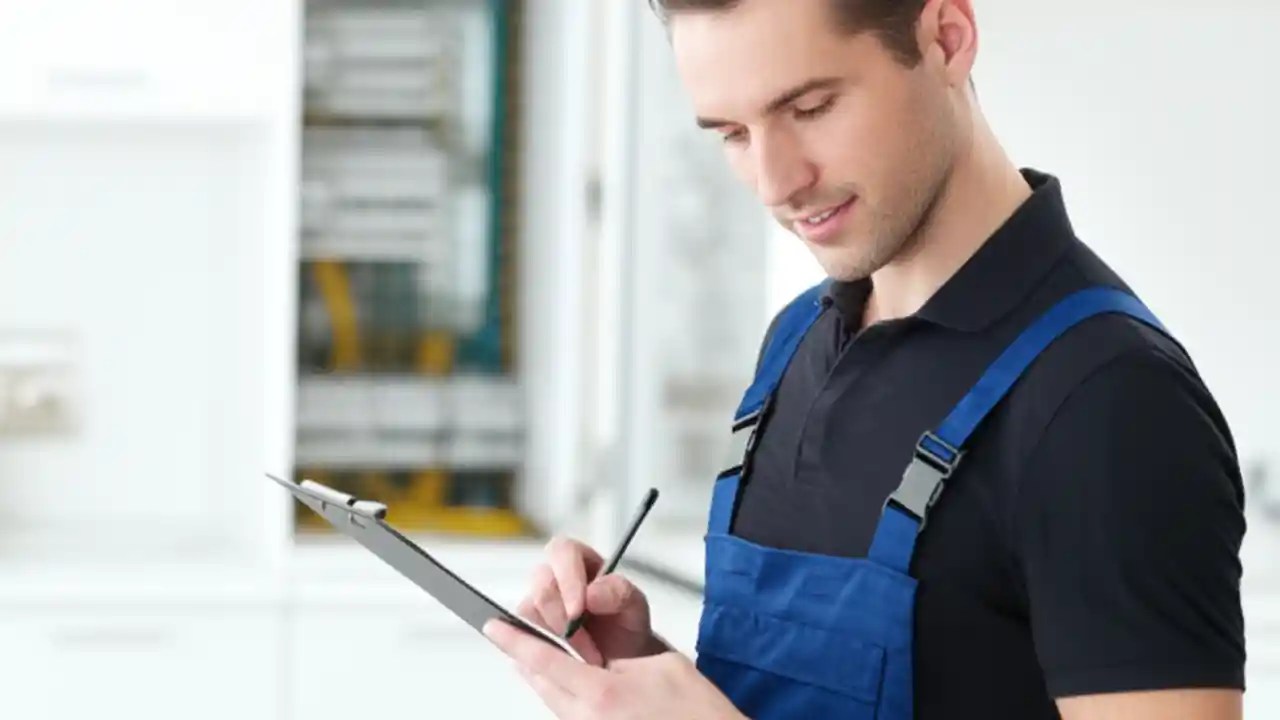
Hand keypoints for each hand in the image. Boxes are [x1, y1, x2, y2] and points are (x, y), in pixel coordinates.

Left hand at [484, 619, 745, 719]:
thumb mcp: (662, 667)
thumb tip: (602, 664)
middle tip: (513, 638)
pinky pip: (573, 718)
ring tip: (541, 659)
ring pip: (555, 704)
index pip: (545, 661)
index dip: (515, 641)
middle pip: (542, 685)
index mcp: (603, 693)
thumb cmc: (700, 713)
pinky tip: (576, 688)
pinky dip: (566, 699)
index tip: (494, 627)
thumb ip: (622, 661)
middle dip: (527, 659)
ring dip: (546, 680)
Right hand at [515, 535, 663, 665]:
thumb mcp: (634, 606)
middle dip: (559, 616)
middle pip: (540, 583)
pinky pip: (522, 636)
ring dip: (553, 638)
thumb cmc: (626, 626)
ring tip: (582, 657)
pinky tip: (564, 663)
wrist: (624, 661)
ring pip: (527, 611)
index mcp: (579, 560)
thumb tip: (591, 593)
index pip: (563, 551)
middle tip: (582, 643)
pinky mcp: (527, 631)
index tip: (578, 612)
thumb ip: (618, 592)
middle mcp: (554, 577)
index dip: (567, 579)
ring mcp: (537, 605)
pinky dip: (543, 652)